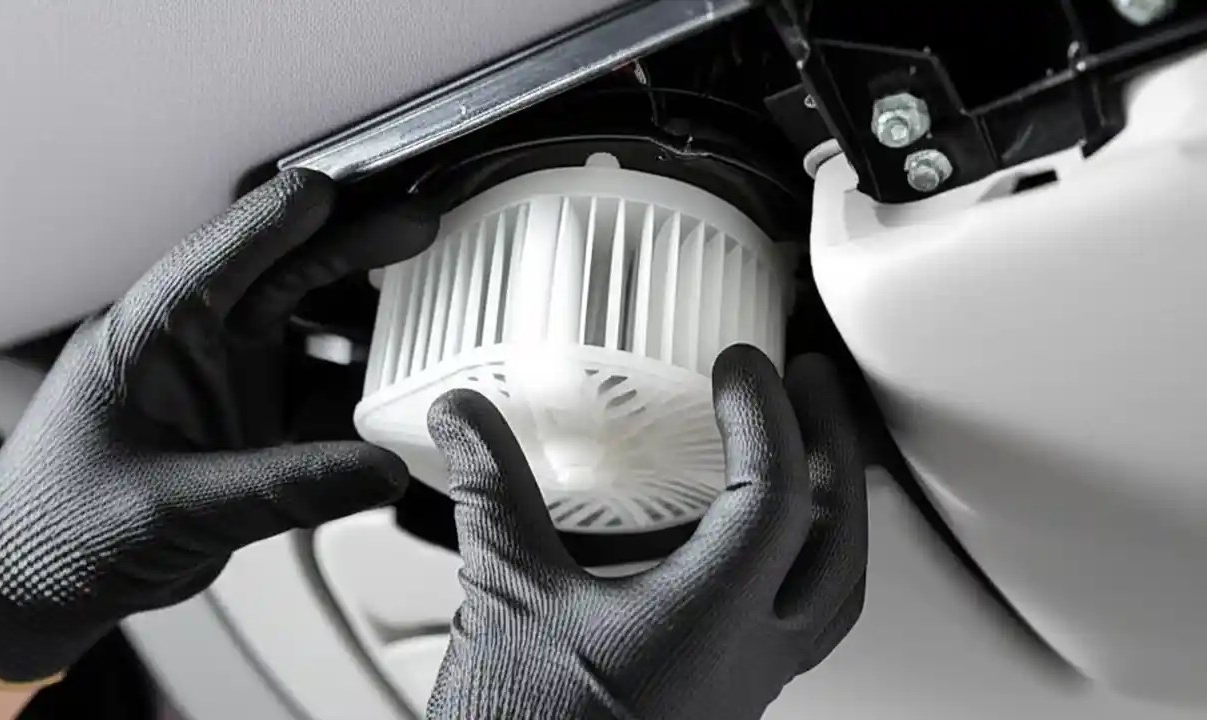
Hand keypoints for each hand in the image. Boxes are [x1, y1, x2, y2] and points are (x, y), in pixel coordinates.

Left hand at [0, 169, 437, 685]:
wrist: (37, 590)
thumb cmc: (57, 530)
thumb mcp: (169, 507)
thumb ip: (280, 489)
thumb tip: (379, 472)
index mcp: (149, 334)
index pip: (223, 253)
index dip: (286, 218)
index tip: (349, 190)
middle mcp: (194, 348)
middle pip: (284, 276)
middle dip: (352, 249)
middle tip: (417, 226)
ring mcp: (227, 387)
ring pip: (311, 330)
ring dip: (368, 318)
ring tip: (430, 305)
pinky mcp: (251, 430)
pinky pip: (320, 396)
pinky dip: (363, 393)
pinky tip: (402, 393)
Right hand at [425, 346, 867, 719]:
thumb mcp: (505, 598)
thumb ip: (492, 495)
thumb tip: (468, 416)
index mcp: (702, 624)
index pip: (774, 496)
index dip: (766, 414)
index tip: (744, 366)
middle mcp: (746, 659)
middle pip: (840, 538)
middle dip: (835, 445)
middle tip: (812, 382)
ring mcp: (746, 686)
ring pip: (836, 587)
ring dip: (835, 504)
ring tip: (811, 446)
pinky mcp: (728, 697)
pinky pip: (801, 618)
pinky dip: (801, 555)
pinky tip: (754, 536)